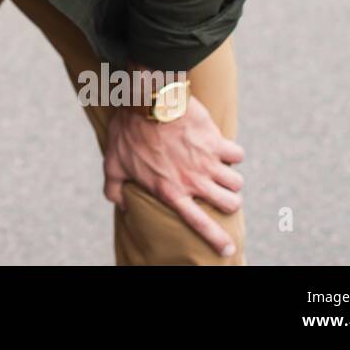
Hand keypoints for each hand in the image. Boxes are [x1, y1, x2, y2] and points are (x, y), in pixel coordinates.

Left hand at [102, 95, 244, 256]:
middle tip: (220, 193)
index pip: (199, 222)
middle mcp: (194, 181)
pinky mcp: (216, 142)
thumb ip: (113, 188)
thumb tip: (119, 204)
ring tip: (220, 171)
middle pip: (230, 203)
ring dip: (230, 179)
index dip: (217, 239)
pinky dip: (231, 152)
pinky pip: (237, 154)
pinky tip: (220, 148)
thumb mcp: (112, 163)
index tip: (227, 249)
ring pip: (236, 182)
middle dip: (228, 201)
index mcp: (171, 190)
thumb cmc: (128, 131)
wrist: (148, 101)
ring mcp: (208, 162)